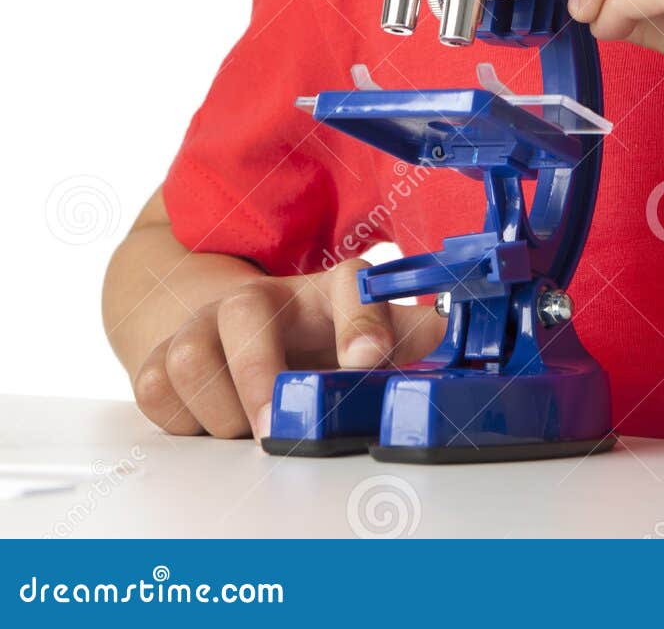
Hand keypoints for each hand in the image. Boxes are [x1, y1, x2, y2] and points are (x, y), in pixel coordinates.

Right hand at [131, 258, 447, 441]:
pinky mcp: (160, 357)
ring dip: (220, 409)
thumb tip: (455, 334)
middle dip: (258, 374)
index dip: (359, 318)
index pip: (348, 282)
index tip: (367, 360)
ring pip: (190, 355)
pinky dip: (181, 419)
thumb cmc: (316, 341)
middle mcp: (259, 299)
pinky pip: (156, 387)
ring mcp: (204, 324)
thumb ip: (410, 340)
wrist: (232, 328)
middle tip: (277, 428)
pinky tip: (209, 426)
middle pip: (245, 312)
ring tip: (248, 433)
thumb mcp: (369, 336)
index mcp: (325, 292)